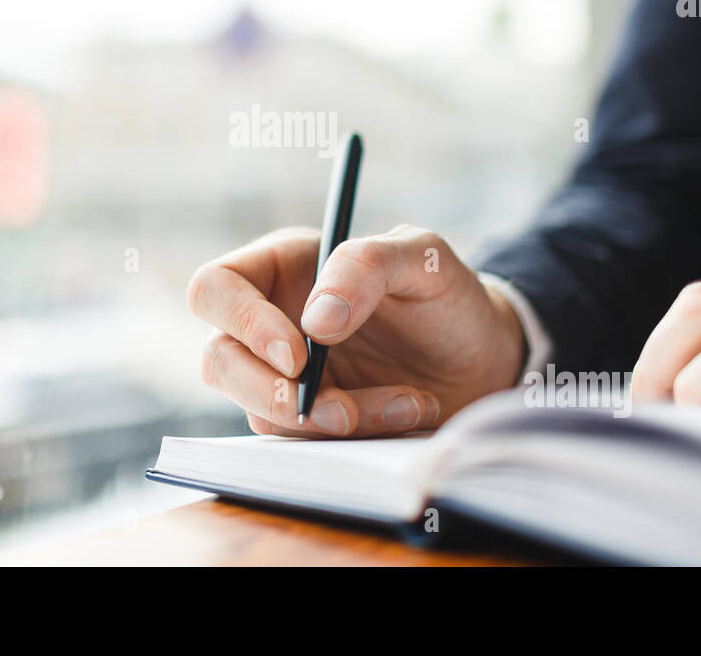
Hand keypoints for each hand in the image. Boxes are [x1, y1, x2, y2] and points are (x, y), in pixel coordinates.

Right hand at [187, 224, 525, 437]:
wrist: (484, 356)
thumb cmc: (445, 293)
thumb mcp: (422, 257)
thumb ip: (367, 264)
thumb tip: (315, 320)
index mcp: (281, 267)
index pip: (216, 288)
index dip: (241, 322)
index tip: (298, 353)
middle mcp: (270, 322)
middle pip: (218, 361)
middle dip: (272, 393)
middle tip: (340, 409)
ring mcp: (284, 378)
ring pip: (261, 412)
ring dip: (331, 420)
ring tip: (409, 403)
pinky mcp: (309, 422)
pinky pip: (304, 443)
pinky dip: (358, 437)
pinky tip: (409, 412)